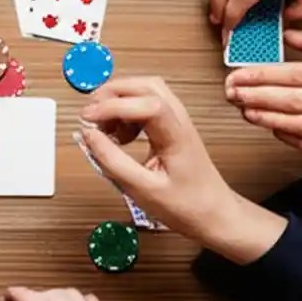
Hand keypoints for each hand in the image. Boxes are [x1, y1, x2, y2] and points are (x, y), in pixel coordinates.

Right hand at [78, 77, 286, 263]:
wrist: (214, 214)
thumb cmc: (184, 206)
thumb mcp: (142, 190)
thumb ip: (112, 161)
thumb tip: (88, 135)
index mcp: (177, 136)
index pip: (145, 104)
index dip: (113, 106)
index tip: (88, 119)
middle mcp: (179, 120)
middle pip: (144, 86)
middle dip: (111, 94)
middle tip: (90, 116)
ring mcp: (176, 120)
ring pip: (145, 91)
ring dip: (118, 100)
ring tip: (104, 128)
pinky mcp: (171, 126)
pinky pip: (146, 104)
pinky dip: (126, 111)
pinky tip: (119, 135)